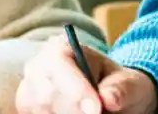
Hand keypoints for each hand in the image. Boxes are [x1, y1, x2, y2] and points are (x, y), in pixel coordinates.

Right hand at [16, 32, 157, 113]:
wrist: (110, 98)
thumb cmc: (119, 86)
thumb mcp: (129, 83)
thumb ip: (121, 89)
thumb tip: (109, 99)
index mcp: (60, 49)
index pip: (59, 64)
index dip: (76, 88)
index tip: (96, 109)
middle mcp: (38, 70)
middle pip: (47, 95)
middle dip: (75, 111)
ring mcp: (29, 94)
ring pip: (44, 112)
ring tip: (96, 113)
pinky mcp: (30, 112)